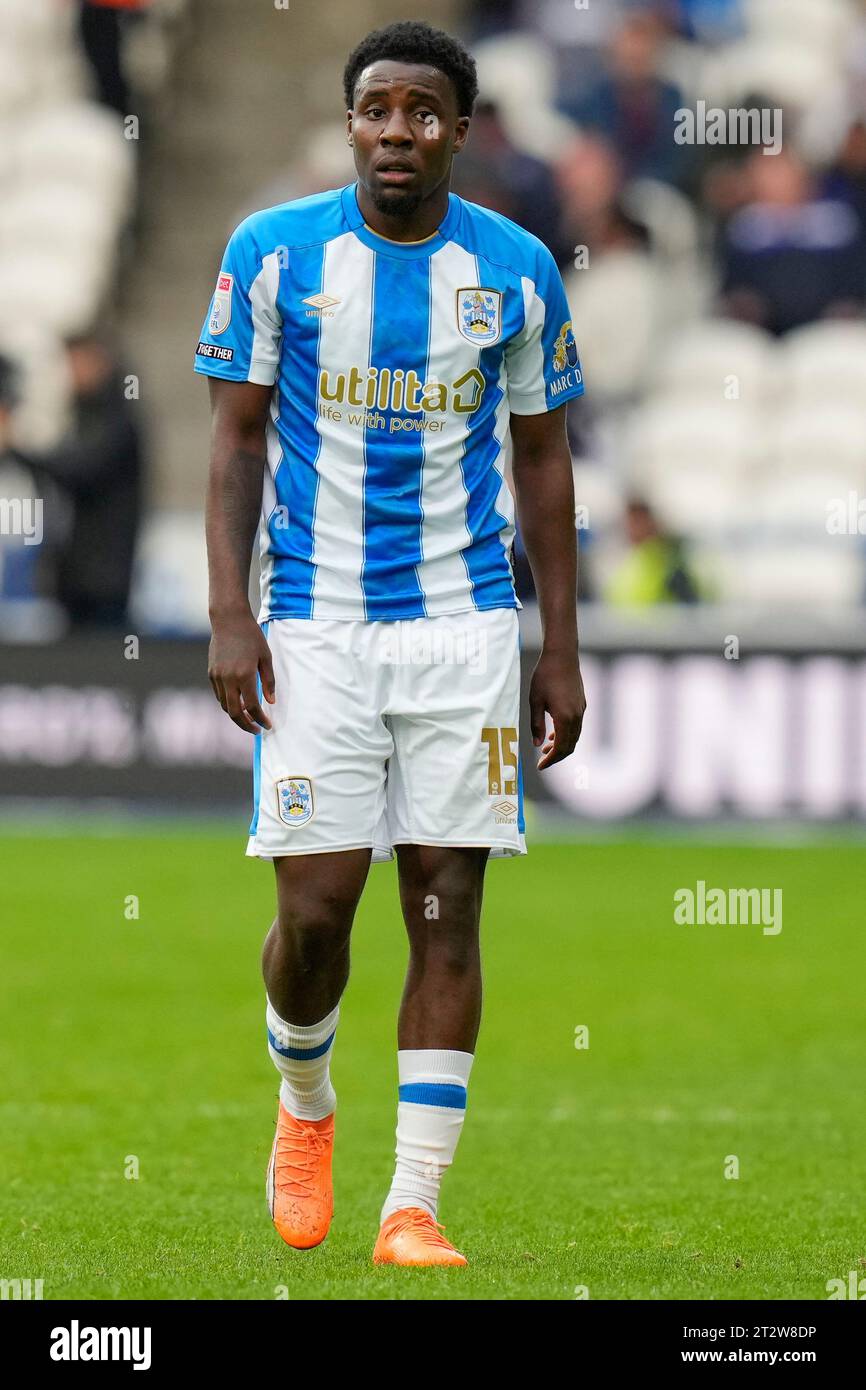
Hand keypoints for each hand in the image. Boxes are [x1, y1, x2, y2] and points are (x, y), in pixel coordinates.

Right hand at [208, 611, 274, 733]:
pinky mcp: (211, 673)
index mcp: (244, 675)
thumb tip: (270, 702)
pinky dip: (228, 703)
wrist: (228, 620)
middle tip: (256, 730)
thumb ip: (268, 681)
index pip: (252, 707)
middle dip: (246, 725)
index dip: (260, 719)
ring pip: (225, 706)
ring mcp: (217, 677)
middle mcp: (228, 679)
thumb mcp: (266, 657)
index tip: (268, 726)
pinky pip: (219, 695)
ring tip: (249, 718)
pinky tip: (238, 702)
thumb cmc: (251, 636)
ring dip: (236, 715)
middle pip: (234, 713)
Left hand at [528, 649, 585, 769]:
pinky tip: (554, 733)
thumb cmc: (545, 676)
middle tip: (542, 761)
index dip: (551, 760)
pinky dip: (566, 734)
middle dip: (557, 756)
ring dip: (562, 745)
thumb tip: (537, 744)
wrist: (562, 655)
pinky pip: (576, 726)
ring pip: (574, 736)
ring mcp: (581, 709)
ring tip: (546, 749)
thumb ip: (536, 725)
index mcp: (565, 717)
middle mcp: (577, 716)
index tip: (540, 766)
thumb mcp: (535, 701)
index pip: (561, 747)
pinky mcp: (581, 703)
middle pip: (570, 745)